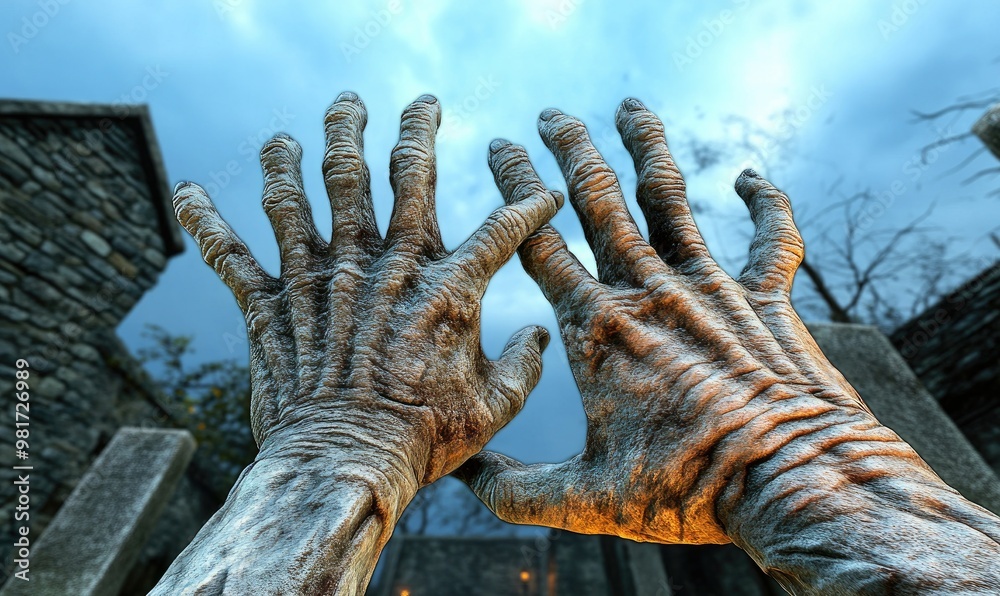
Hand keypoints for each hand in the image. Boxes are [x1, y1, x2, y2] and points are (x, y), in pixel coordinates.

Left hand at [156, 92, 560, 593]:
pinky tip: (188, 193)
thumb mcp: (493, 408)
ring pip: (308, 193)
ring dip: (303, 152)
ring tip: (297, 131)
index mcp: (444, 290)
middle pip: (399, 177)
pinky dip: (206, 223)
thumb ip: (523, 365)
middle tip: (419, 104)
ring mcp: (321, 280)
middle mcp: (382, 268)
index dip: (527, 207)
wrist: (343, 467)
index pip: (499, 230)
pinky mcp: (272, 306)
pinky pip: (231, 255)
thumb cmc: (422, 443)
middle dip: (414, 132)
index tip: (540, 193)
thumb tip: (538, 336)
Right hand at [456, 98, 913, 544]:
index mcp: (600, 330)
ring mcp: (712, 290)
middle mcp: (651, 293)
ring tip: (631, 108)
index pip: (542, 243)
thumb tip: (464, 479)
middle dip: (571, 152)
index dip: (516, 192)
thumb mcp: (587, 501)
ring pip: (672, 198)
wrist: (793, 485)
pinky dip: (767, 204)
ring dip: (649, 148)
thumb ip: (517, 491)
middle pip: (600, 202)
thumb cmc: (690, 490)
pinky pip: (771, 237)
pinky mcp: (767, 300)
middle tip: (551, 115)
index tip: (500, 149)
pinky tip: (752, 176)